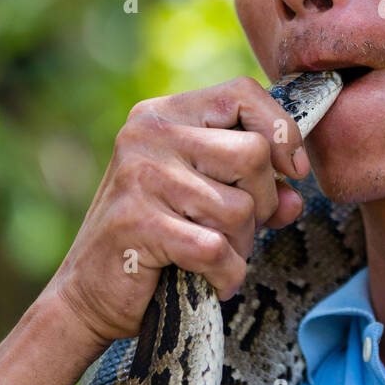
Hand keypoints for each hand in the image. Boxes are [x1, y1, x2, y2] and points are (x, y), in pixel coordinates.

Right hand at [45, 77, 309, 347]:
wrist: (90, 292)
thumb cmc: (159, 237)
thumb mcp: (209, 199)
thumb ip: (257, 188)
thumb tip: (294, 196)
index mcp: (166, 114)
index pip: (242, 92)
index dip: (281, 130)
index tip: (292, 170)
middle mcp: (149, 134)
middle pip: (252, 153)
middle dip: (263, 200)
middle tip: (240, 229)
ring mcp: (140, 177)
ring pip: (240, 207)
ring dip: (242, 245)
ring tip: (216, 255)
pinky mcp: (137, 223)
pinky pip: (216, 248)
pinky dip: (227, 274)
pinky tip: (212, 280)